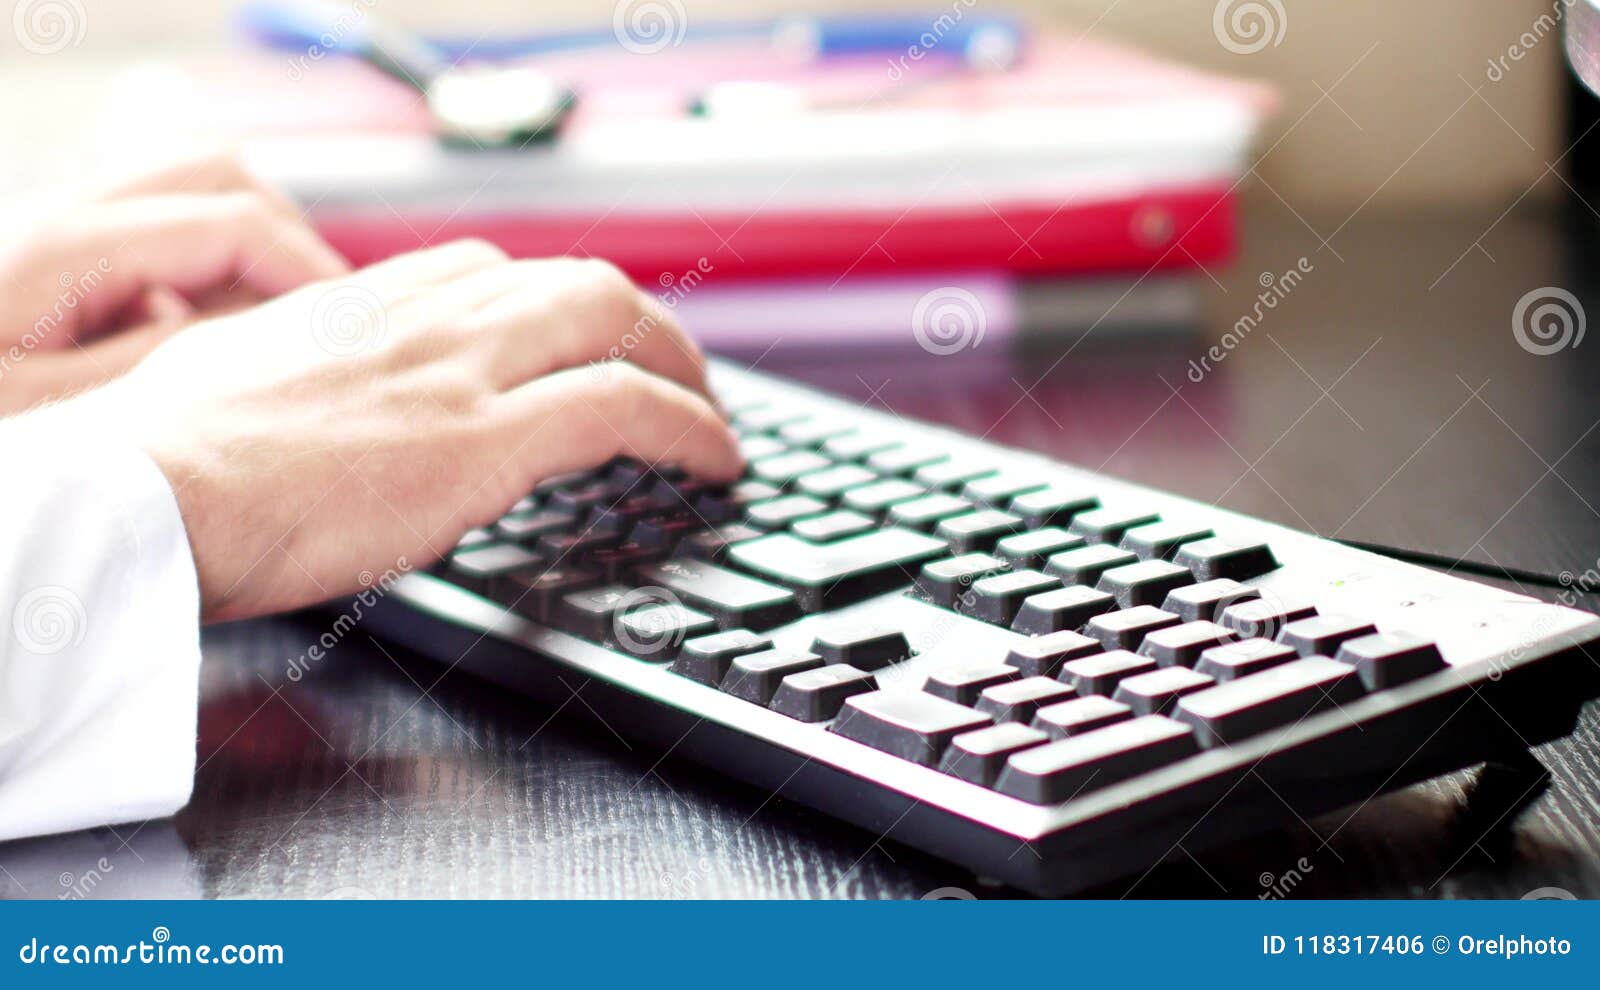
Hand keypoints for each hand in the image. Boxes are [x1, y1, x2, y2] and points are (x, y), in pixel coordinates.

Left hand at [0, 152, 347, 413]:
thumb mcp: (51, 406)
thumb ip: (155, 365)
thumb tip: (256, 336)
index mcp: (66, 244)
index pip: (230, 221)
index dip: (308, 266)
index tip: (351, 322)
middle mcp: (63, 212)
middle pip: (217, 172)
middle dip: (288, 235)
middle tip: (324, 310)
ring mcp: (59, 227)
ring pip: (191, 194)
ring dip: (247, 249)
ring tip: (270, 328)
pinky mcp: (56, 257)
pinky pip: (156, 237)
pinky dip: (203, 273)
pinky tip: (204, 342)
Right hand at [60, 240, 741, 622]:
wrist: (145, 495)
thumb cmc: (164, 460)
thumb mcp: (232, 379)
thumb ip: (297, 374)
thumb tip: (318, 402)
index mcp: (363, 303)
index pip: (490, 272)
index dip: (552, 305)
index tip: (574, 338)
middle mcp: (425, 318)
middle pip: (578, 283)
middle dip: (646, 324)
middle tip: (674, 369)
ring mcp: (462, 371)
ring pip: (619, 323)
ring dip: (684, 367)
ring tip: (710, 417)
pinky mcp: (486, 440)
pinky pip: (627, 409)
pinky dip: (689, 428)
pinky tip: (714, 460)